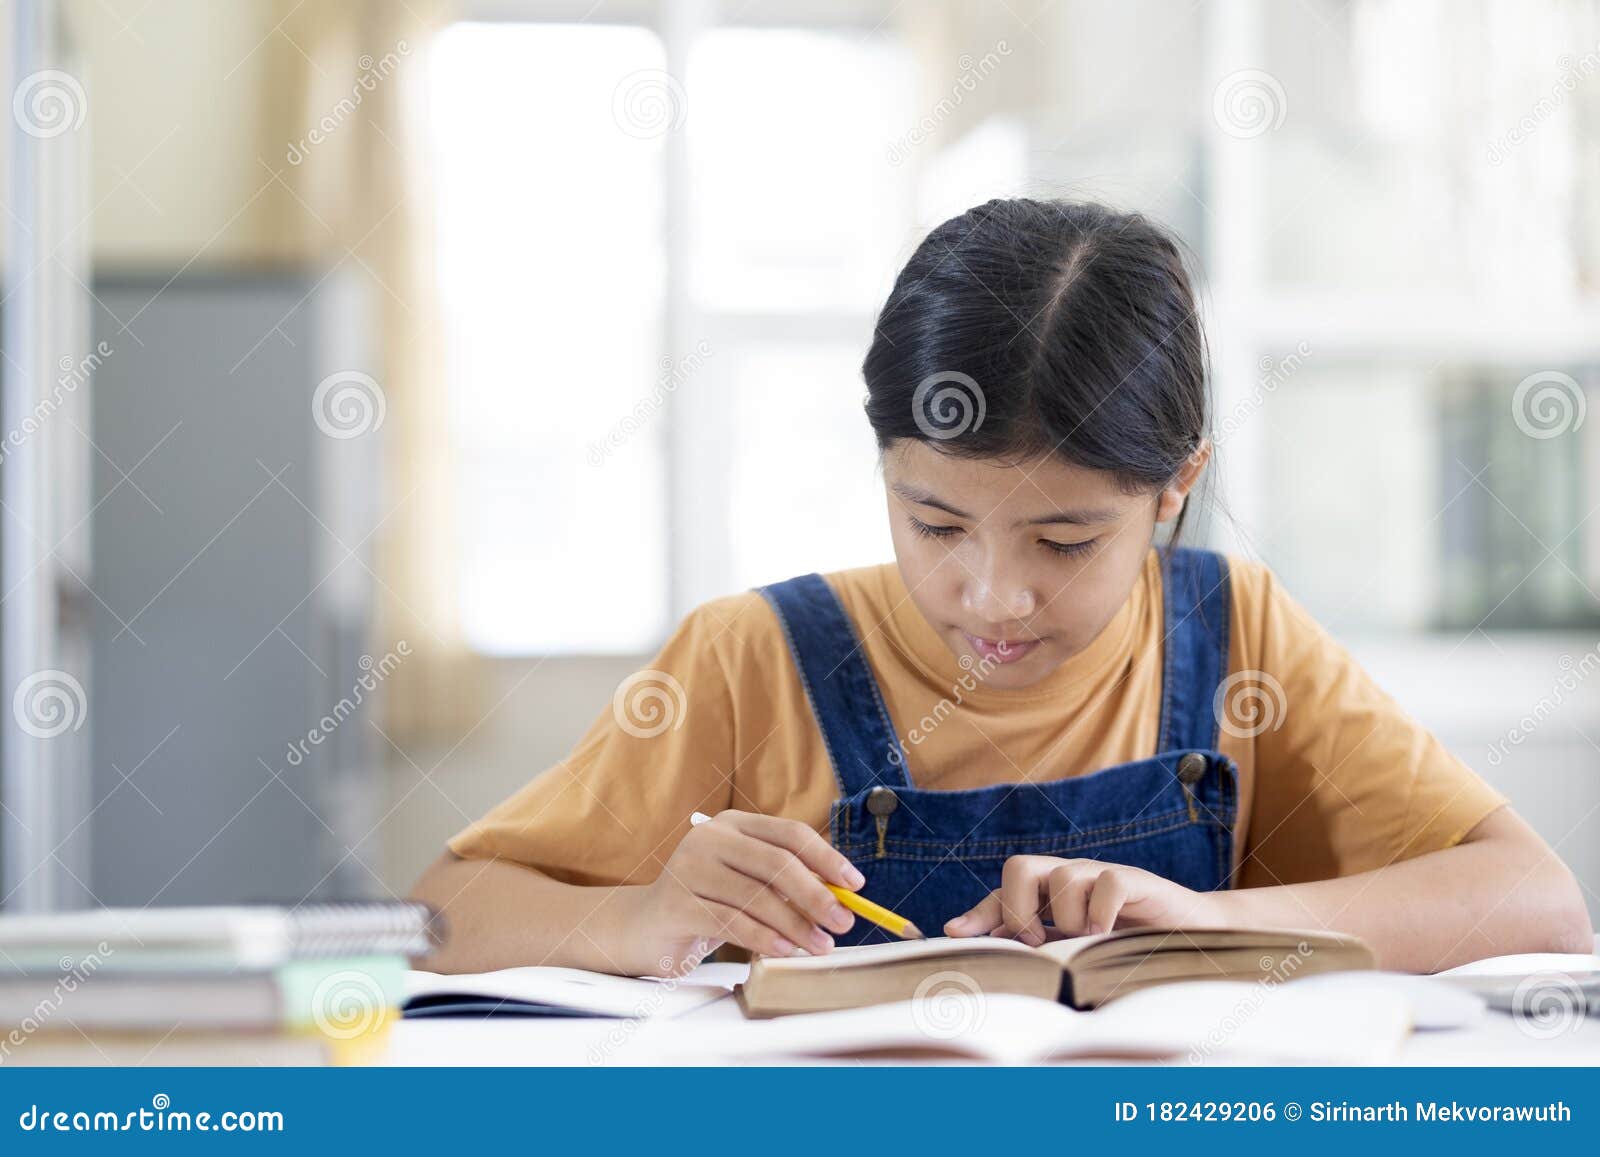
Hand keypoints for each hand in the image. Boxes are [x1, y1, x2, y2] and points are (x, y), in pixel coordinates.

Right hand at [628, 810, 861, 974]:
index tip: (855, 885)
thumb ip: (785, 881)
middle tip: (843, 922)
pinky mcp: (677, 904)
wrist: (644, 926)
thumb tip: (842, 895)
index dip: (827, 858)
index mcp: (733, 824)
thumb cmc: (708, 903)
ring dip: (796, 924)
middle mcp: (709, 838)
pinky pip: (731, 922)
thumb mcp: (747, 882)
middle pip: (776, 863)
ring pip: (757, 896)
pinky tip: (785, 950)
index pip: (789, 833)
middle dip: (817, 895)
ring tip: (820, 946)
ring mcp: (689, 868)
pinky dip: (764, 938)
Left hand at [944, 856, 1220, 944]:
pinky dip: (1100, 912)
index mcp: (1050, 894)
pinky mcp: (1135, 880)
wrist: (1189, 933)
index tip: (954, 933)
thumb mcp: (1075, 947)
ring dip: (1069, 918)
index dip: (978, 913)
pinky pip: (1105, 883)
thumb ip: (1036, 944)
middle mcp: (1069, 877)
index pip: (1003, 893)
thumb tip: (983, 944)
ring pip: (1061, 877)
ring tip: (1087, 941)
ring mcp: (1101, 875)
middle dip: (1019, 908)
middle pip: (1020, 867)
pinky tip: (1106, 936)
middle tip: (1039, 941)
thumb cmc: (1126, 943)